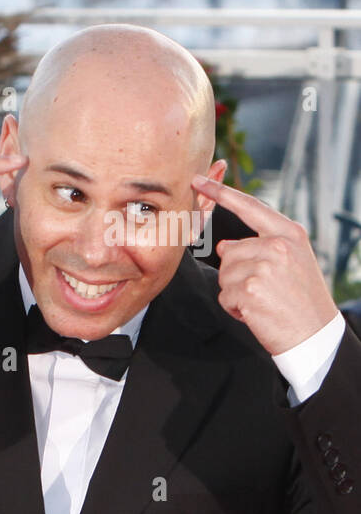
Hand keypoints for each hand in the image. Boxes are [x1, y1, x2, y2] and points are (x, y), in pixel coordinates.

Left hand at [194, 176, 339, 354]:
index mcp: (289, 234)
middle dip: (236, 274)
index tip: (199, 180)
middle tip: (265, 290)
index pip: (250, 207)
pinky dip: (235, 308)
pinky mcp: (250, 289)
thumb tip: (224, 245)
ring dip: (235, 292)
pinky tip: (257, 312)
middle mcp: (277, 245)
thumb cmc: (300, 299)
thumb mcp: (290, 263)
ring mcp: (263, 266)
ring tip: (263, 301)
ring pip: (223, 274)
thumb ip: (260, 247)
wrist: (314, 333)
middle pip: (228, 251)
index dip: (222, 193)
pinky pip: (224, 295)